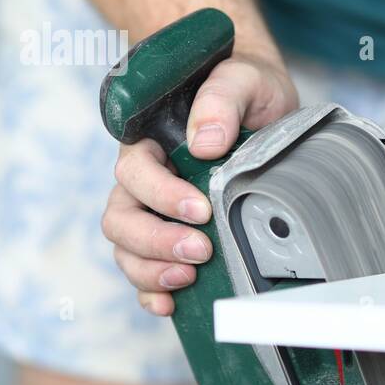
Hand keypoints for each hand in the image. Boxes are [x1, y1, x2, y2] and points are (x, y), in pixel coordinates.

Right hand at [102, 52, 298, 314]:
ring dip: (151, 270)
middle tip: (200, 251)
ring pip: (127, 249)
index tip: (201, 210)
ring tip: (188, 278)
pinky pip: (145, 271)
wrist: (263, 104)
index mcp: (151, 142)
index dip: (161, 195)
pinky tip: (171, 305)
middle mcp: (144, 181)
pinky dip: (151, 292)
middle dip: (156, 240)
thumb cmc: (246, 87)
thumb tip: (205, 143)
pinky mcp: (173, 238)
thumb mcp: (242, 79)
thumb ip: (221, 99)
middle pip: (122, 218)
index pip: (135, 172)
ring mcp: (154, 213)